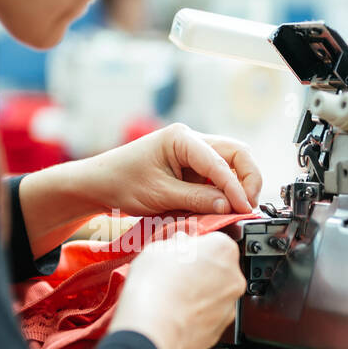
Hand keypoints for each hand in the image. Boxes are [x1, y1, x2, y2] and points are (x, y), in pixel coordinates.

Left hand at [81, 122, 262, 216]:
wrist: (100, 184)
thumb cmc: (121, 182)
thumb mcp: (160, 195)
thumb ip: (197, 200)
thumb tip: (230, 206)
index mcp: (182, 138)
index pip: (221, 161)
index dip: (236, 186)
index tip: (243, 208)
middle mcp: (192, 140)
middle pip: (237, 155)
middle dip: (247, 180)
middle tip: (247, 207)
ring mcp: (194, 154)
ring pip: (232, 165)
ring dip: (238, 186)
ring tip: (236, 210)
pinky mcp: (193, 168)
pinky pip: (218, 178)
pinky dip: (225, 192)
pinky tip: (222, 207)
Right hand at [108, 231, 245, 348]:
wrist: (152, 330)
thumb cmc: (155, 288)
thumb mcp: (157, 249)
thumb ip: (175, 244)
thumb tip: (179, 244)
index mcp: (222, 249)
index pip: (214, 241)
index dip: (195, 248)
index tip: (182, 253)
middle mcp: (233, 277)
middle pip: (219, 268)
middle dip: (200, 271)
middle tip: (174, 276)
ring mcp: (229, 306)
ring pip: (215, 294)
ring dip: (199, 294)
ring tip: (172, 297)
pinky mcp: (220, 329)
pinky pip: (210, 316)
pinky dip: (197, 315)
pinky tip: (176, 313)